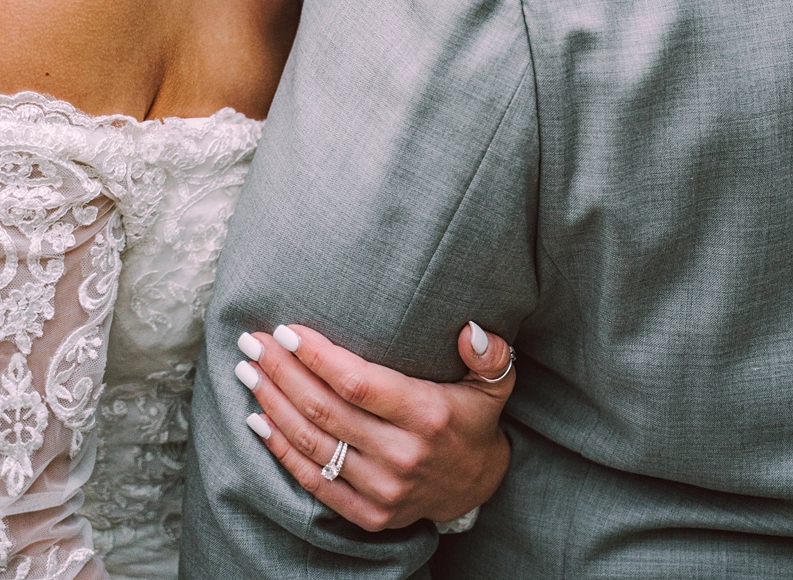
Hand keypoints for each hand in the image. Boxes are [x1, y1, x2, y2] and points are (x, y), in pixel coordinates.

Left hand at [233, 320, 514, 531]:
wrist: (477, 487)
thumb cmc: (474, 420)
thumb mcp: (494, 384)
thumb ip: (488, 354)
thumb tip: (471, 329)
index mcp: (426, 416)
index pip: (358, 382)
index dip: (317, 356)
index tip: (287, 330)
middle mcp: (401, 455)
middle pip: (325, 409)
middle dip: (282, 371)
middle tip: (252, 341)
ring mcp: (382, 489)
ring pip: (313, 442)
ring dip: (273, 404)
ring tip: (247, 371)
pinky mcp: (367, 513)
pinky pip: (313, 481)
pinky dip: (281, 450)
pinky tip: (256, 420)